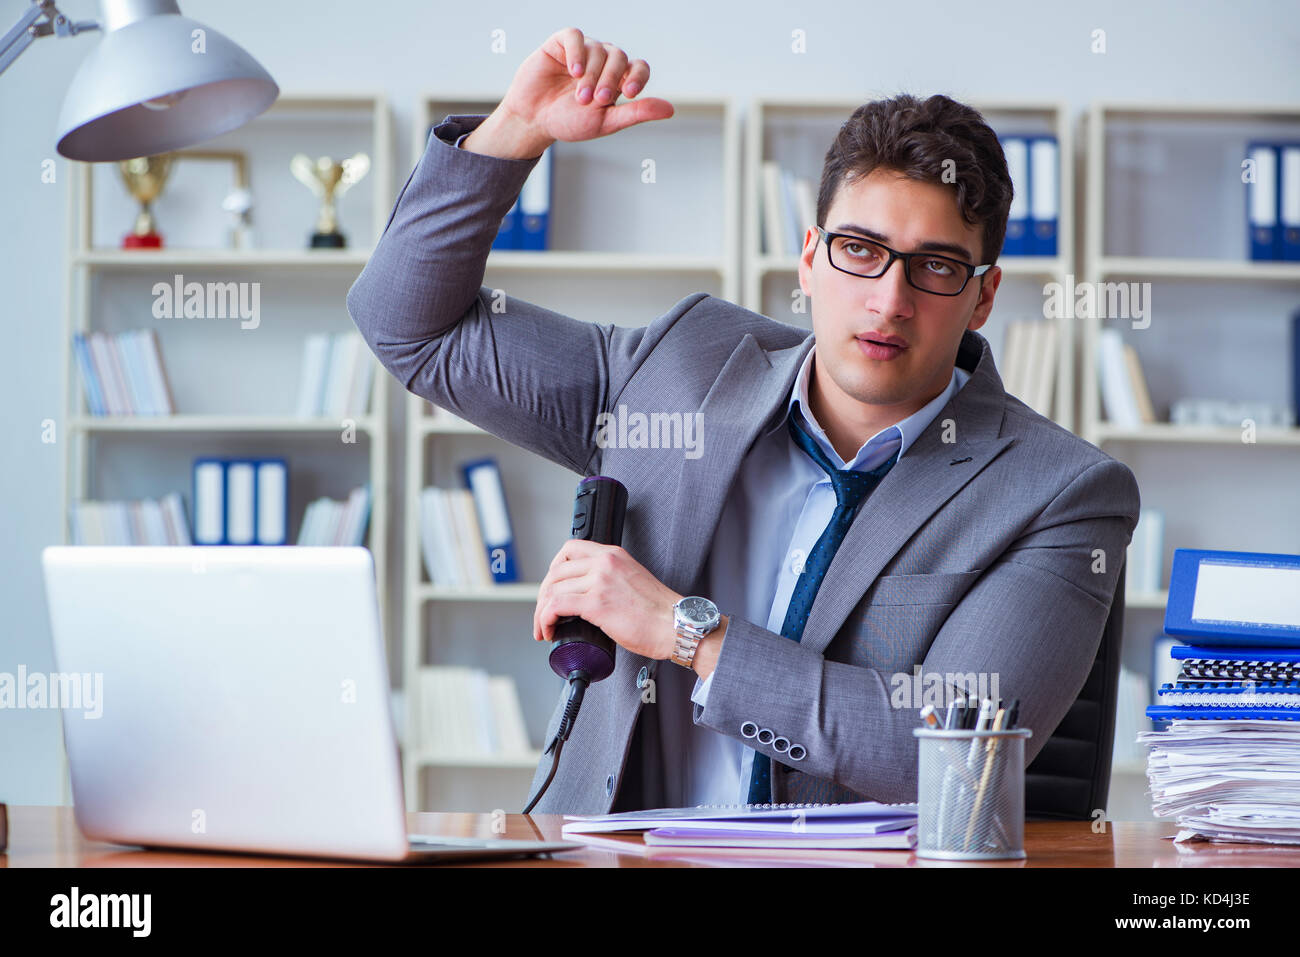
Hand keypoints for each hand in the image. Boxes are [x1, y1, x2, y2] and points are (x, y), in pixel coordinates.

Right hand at [493, 27, 673, 149]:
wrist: (534, 120)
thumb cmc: (570, 121)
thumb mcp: (605, 122)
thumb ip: (635, 113)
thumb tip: (670, 110)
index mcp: (618, 80)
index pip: (639, 69)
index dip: (637, 78)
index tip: (628, 94)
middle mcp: (604, 61)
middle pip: (619, 58)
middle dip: (609, 79)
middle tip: (596, 100)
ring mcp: (584, 50)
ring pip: (598, 50)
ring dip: (591, 74)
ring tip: (579, 96)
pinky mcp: (561, 43)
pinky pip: (576, 36)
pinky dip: (577, 51)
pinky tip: (573, 69)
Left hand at [533, 538, 681, 661]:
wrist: (676, 626)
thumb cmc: (659, 612)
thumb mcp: (632, 579)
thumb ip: (611, 577)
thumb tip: (588, 594)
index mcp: (613, 554)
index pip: (570, 549)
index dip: (554, 569)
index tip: (552, 586)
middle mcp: (605, 562)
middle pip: (556, 571)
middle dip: (543, 594)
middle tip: (544, 612)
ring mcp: (600, 581)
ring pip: (552, 590)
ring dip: (541, 611)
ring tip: (544, 627)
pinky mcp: (597, 603)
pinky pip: (556, 606)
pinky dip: (545, 619)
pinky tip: (548, 629)